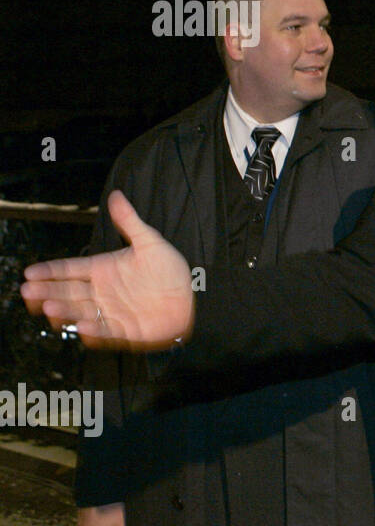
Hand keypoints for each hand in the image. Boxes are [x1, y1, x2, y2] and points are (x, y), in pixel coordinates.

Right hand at [21, 190, 194, 350]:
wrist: (195, 297)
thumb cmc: (171, 271)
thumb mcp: (151, 242)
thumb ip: (130, 221)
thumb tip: (116, 195)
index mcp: (103, 270)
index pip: (71, 269)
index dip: (51, 271)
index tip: (30, 271)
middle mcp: (102, 291)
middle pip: (68, 291)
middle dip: (47, 291)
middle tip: (28, 290)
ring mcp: (111, 311)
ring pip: (80, 311)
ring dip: (64, 310)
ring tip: (48, 305)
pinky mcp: (124, 330)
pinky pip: (105, 331)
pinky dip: (93, 330)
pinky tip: (81, 326)